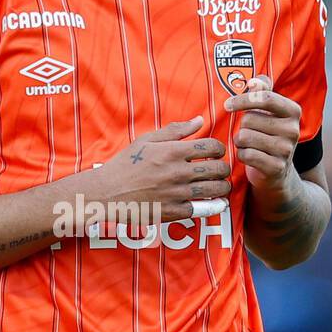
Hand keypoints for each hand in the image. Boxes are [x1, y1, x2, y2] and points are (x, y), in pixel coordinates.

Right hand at [91, 116, 229, 223]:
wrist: (108, 193)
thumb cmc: (125, 164)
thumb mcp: (147, 140)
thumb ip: (176, 130)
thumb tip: (199, 120)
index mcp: (173, 151)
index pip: (213, 147)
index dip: (220, 149)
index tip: (215, 153)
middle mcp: (178, 172)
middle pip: (219, 169)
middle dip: (224, 168)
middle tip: (219, 170)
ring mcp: (177, 193)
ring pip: (216, 190)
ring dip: (222, 187)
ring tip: (219, 185)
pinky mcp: (174, 211)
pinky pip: (204, 209)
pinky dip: (213, 206)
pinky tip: (215, 203)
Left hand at [224, 76, 300, 189]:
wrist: (278, 172)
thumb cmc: (268, 134)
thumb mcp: (268, 111)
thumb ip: (262, 90)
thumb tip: (253, 81)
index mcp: (293, 110)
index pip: (265, 97)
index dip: (242, 99)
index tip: (227, 105)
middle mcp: (293, 129)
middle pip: (249, 119)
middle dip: (242, 127)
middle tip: (249, 133)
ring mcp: (286, 149)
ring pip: (245, 137)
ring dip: (240, 141)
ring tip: (249, 145)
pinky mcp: (276, 167)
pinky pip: (246, 154)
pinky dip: (241, 155)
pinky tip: (249, 157)